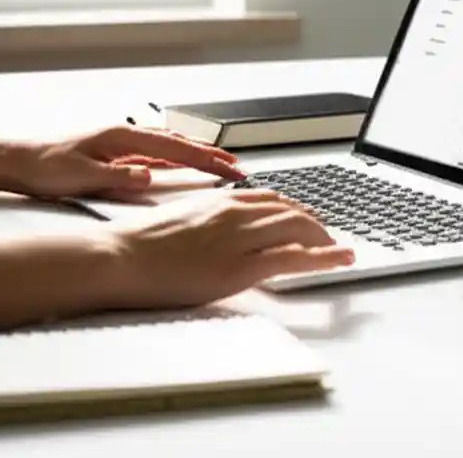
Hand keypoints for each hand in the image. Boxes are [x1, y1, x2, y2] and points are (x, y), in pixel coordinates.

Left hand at [8, 126, 245, 197]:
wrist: (16, 160)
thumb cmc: (43, 165)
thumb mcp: (80, 175)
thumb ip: (117, 177)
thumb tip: (149, 178)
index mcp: (121, 137)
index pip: (174, 148)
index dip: (205, 159)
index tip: (229, 167)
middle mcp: (124, 137)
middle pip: (177, 146)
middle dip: (209, 155)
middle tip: (237, 167)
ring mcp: (120, 146)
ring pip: (168, 152)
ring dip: (194, 159)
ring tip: (219, 168)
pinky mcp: (114, 158)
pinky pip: (153, 160)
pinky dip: (174, 165)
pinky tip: (182, 172)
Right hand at [108, 191, 355, 307]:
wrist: (121, 257)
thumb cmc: (139, 244)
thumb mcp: (178, 219)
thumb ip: (205, 220)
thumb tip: (216, 232)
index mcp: (218, 199)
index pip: (269, 197)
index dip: (294, 207)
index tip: (305, 216)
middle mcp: (235, 212)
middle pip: (290, 210)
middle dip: (315, 223)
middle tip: (328, 237)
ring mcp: (240, 237)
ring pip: (299, 228)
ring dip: (327, 239)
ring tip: (340, 250)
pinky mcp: (241, 265)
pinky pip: (294, 257)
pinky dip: (325, 257)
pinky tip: (341, 259)